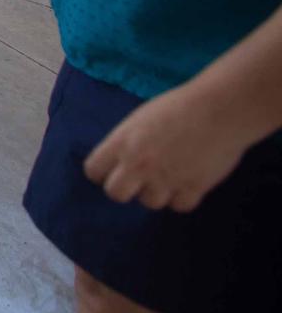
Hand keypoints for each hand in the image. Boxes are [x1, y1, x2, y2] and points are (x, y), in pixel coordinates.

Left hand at [84, 83, 249, 211]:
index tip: (114, 169)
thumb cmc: (179, 107)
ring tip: (169, 173)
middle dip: (125, 188)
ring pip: (150, 202)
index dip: (102, 172)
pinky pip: (179, 206)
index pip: (93, 170)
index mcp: (122, 142)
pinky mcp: (193, 188)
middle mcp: (139, 164)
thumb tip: (121, 162)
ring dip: (158, 192)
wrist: (219, 109)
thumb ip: (127, 143)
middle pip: (115, 193)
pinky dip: (183, 197)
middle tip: (139, 179)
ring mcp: (165, 178)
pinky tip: (187, 180)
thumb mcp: (140, 120)